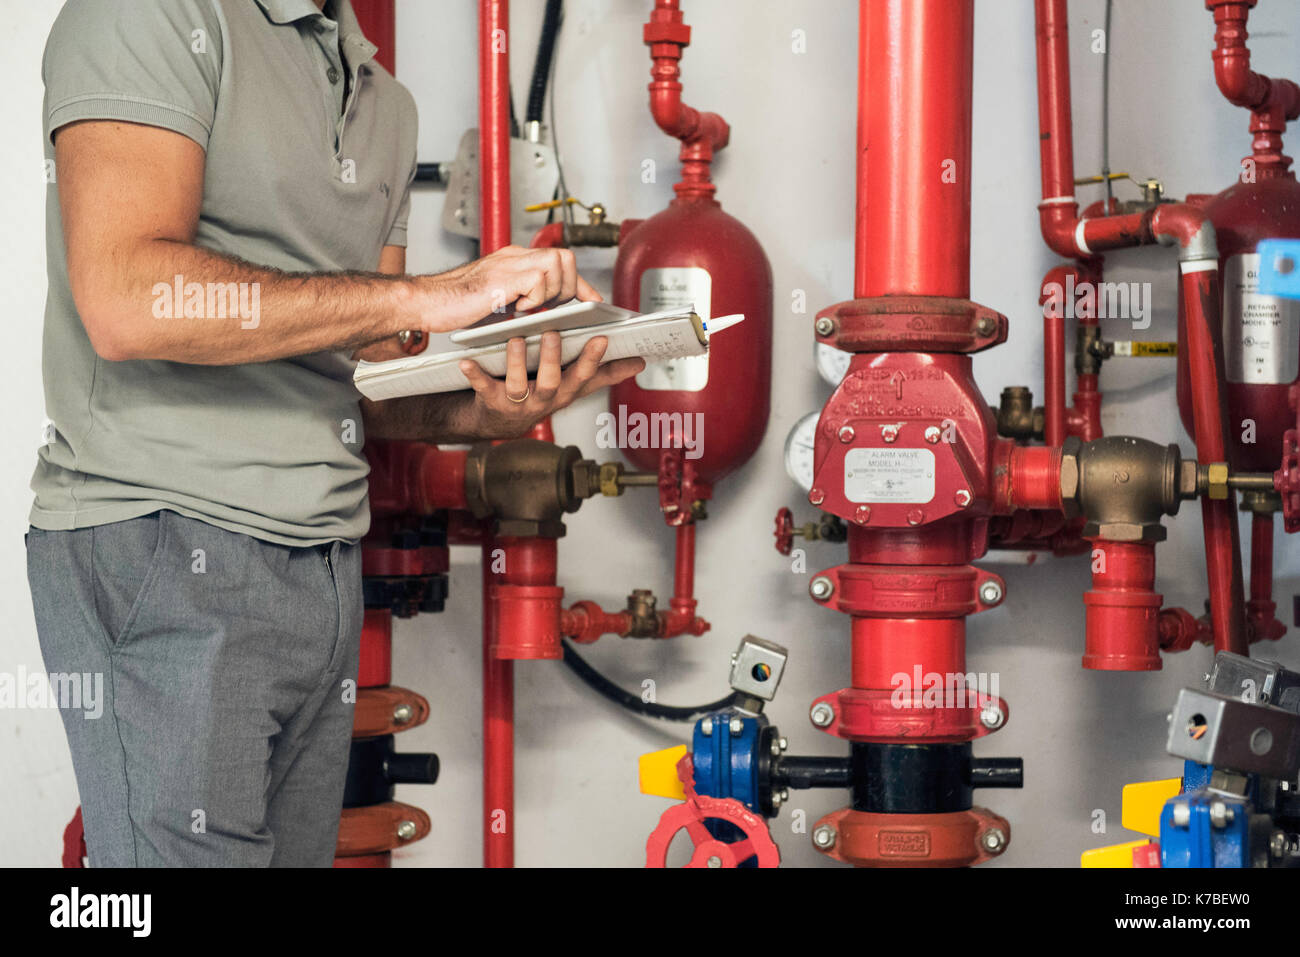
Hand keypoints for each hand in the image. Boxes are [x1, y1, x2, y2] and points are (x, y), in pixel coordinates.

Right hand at [417, 246, 601, 335]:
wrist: (427, 301)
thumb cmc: (456, 304)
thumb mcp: (500, 300)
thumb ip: (523, 298)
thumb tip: (548, 311)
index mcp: (515, 260)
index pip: (560, 261)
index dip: (580, 283)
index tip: (592, 301)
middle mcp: (515, 256)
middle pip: (565, 256)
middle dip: (569, 286)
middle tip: (552, 307)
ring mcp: (509, 264)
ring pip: (556, 264)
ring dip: (551, 292)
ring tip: (531, 307)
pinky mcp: (503, 277)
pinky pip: (538, 280)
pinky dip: (535, 298)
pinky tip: (517, 308)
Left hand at [455, 332, 644, 438]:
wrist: (500, 420)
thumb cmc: (541, 395)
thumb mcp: (575, 386)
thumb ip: (606, 374)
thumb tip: (640, 363)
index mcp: (565, 392)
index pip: (584, 377)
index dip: (593, 360)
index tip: (602, 338)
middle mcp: (543, 400)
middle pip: (551, 384)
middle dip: (553, 360)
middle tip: (552, 333)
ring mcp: (517, 403)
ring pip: (518, 385)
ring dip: (516, 362)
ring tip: (515, 339)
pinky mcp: (492, 400)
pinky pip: (483, 388)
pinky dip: (475, 375)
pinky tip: (466, 361)